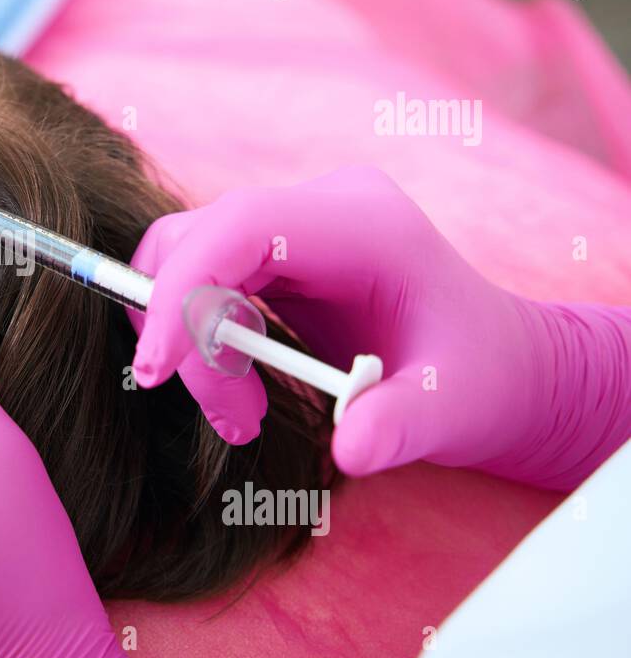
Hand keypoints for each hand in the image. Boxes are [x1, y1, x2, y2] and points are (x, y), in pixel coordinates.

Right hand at [130, 166, 630, 487]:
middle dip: (185, 336)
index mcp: (364, 224)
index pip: (241, 226)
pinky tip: (244, 394)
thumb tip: (350, 449)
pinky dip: (200, 344)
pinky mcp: (271, 254)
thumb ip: (401, 426)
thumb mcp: (453, 411)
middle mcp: (318, 209)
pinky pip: (200, 283)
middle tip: (232, 419)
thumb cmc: (481, 381)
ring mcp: (290, 227)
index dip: (185, 290)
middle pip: (195, 243)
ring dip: (190, 348)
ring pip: (184, 263)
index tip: (159, 371)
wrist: (497, 365)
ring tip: (243, 417)